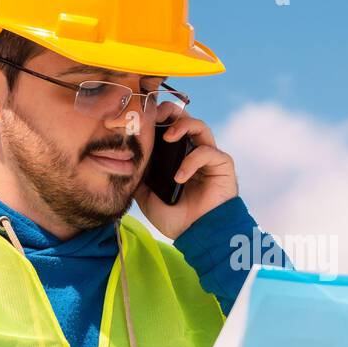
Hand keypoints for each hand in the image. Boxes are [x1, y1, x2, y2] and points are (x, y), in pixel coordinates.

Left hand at [135, 113, 237, 239]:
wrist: (197, 235)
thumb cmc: (176, 218)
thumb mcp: (147, 197)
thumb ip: (139, 178)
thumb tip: (124, 163)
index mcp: (178, 156)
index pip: (169, 126)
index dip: (157, 118)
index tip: (141, 118)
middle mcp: (194, 151)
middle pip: (185, 118)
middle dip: (170, 112)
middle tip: (155, 116)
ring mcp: (209, 156)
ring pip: (200, 126)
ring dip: (183, 126)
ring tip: (168, 137)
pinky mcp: (222, 164)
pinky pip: (207, 152)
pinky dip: (191, 162)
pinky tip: (180, 177)